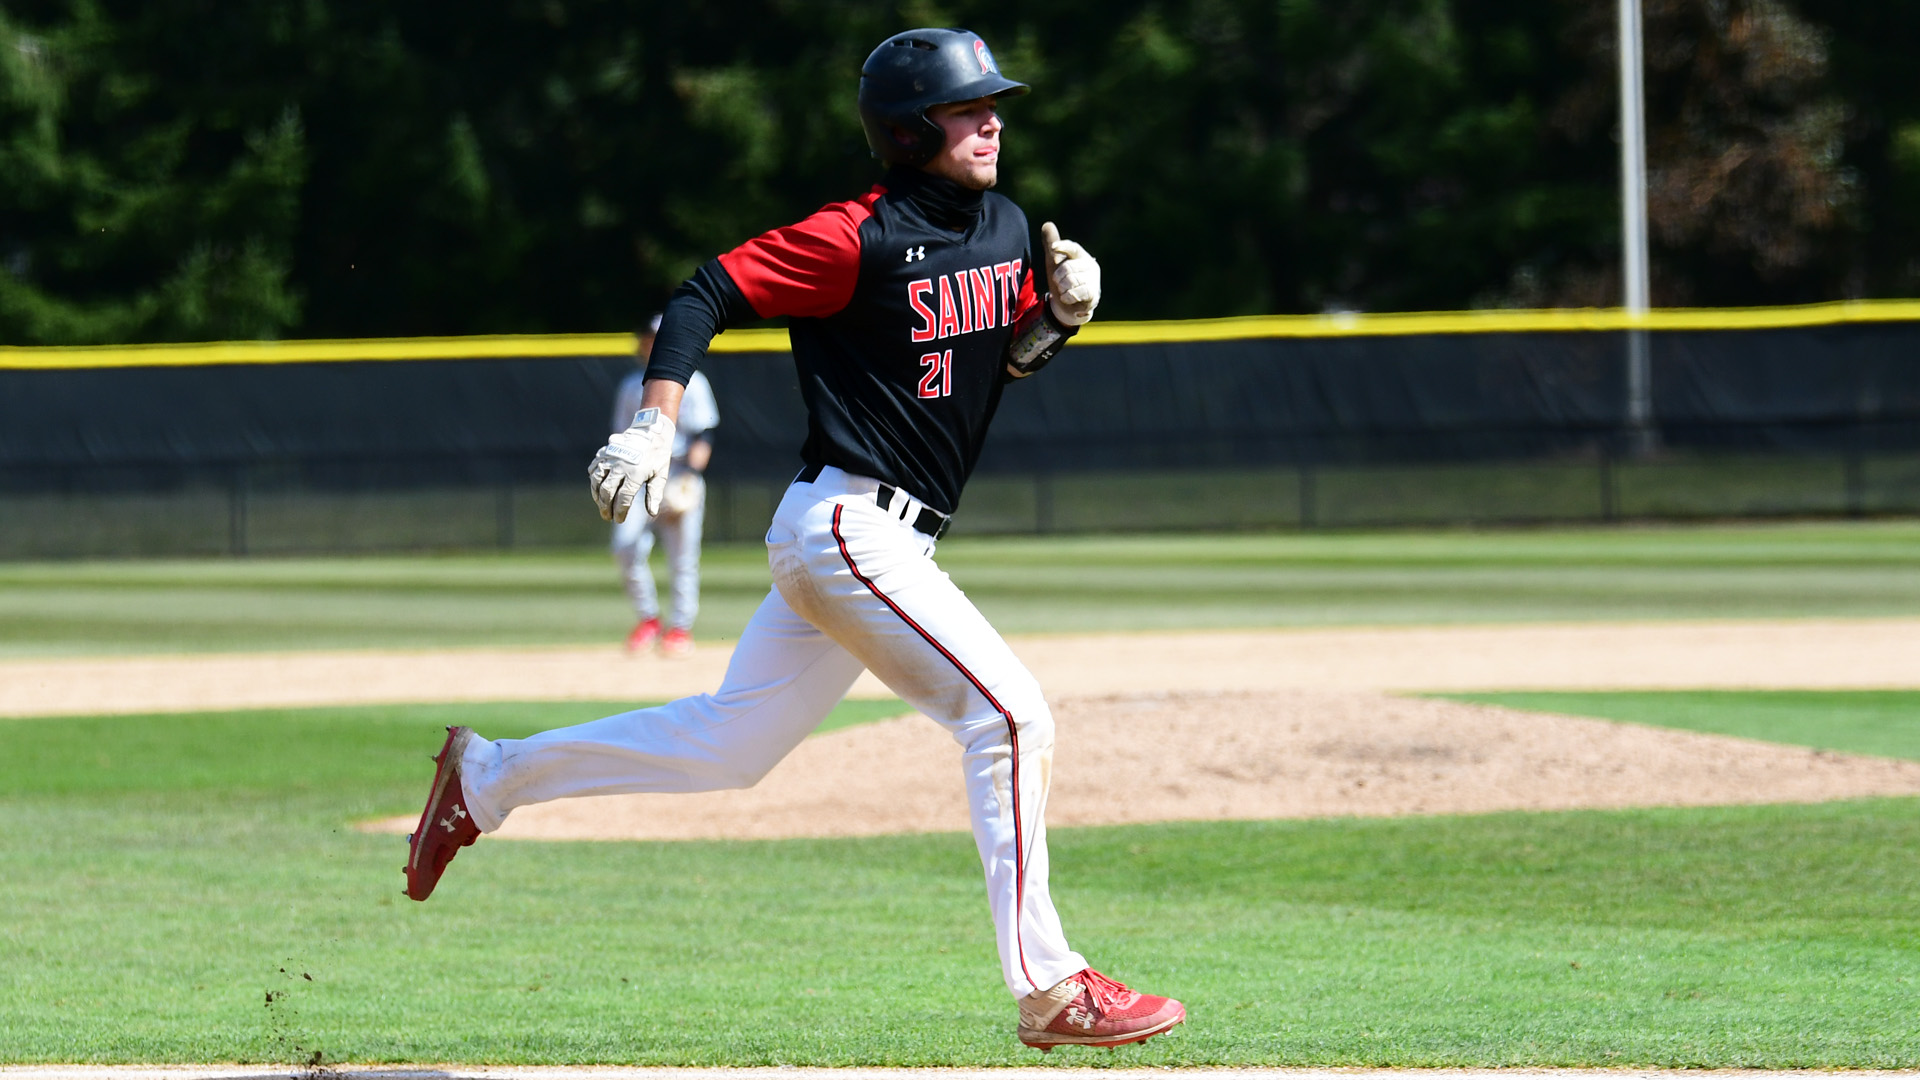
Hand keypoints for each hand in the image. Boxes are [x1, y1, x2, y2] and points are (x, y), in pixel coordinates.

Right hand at [589, 407, 675, 521]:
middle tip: (608, 517)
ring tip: (601, 505)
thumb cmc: (658, 455)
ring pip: (597, 481)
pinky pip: (594, 469)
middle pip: (607, 492)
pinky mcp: (604, 453)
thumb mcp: (661, 474)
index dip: (620, 511)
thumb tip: (652, 513)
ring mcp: (610, 458)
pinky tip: (597, 489)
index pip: (623, 498)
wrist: (651, 431)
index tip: (619, 520)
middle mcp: (620, 466)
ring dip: (597, 496)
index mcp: (635, 473)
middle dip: (606, 507)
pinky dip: (593, 480)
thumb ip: (655, 494)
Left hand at [1041, 221, 1099, 324]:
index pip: (1073, 248)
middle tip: (1059, 282)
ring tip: (1065, 290)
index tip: (1053, 249)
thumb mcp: (1054, 262)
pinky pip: (1076, 293)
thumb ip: (1051, 244)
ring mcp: (1093, 280)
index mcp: (1080, 255)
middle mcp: (1090, 265)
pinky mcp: (1094, 294)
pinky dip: (1067, 297)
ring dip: (1062, 288)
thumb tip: (1047, 224)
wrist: (1068, 305)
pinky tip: (1068, 297)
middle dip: (1058, 277)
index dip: (1063, 246)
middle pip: (1068, 267)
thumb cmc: (1062, 279)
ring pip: (1071, 281)